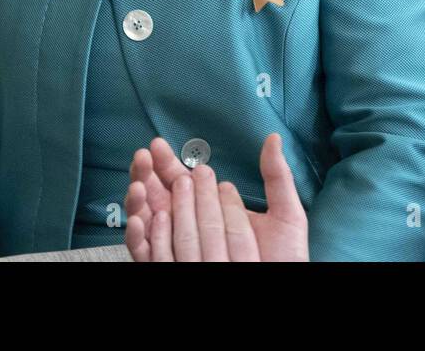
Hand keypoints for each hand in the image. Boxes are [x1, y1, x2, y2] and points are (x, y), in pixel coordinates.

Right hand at [125, 133, 307, 260]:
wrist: (277, 285)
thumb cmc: (282, 258)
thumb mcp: (284, 215)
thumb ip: (276, 178)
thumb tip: (274, 139)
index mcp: (209, 210)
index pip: (181, 182)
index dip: (168, 163)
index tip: (158, 145)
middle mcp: (188, 228)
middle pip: (158, 198)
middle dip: (147, 175)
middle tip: (142, 156)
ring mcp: (177, 250)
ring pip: (150, 222)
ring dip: (140, 202)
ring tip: (140, 184)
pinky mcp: (171, 270)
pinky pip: (148, 256)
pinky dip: (140, 239)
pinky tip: (139, 219)